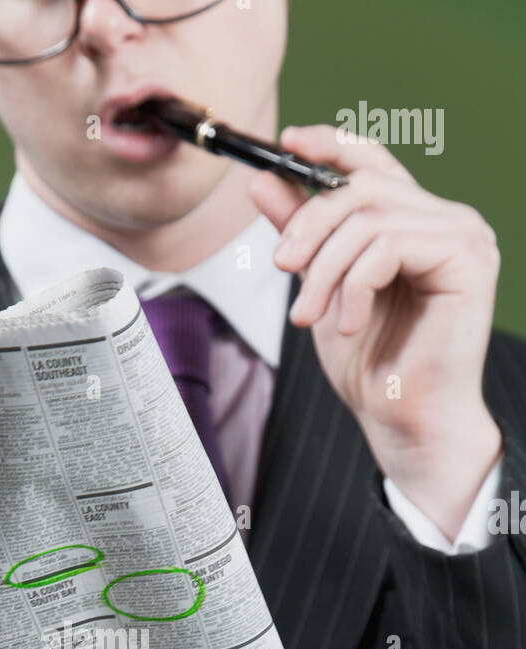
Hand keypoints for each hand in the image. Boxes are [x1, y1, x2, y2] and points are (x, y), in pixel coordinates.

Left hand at [249, 125, 503, 540]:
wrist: (403, 419)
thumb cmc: (371, 364)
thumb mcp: (321, 288)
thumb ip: (301, 234)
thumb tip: (265, 180)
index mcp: (413, 222)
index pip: (372, 161)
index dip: (329, 145)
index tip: (285, 144)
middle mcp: (444, 219)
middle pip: (362, 186)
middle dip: (309, 224)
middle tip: (281, 267)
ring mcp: (462, 235)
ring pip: (369, 218)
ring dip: (325, 268)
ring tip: (309, 315)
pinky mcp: (469, 259)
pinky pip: (390, 246)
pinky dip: (355, 285)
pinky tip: (349, 323)